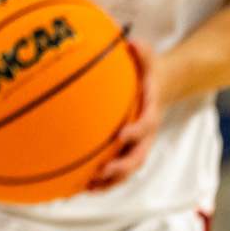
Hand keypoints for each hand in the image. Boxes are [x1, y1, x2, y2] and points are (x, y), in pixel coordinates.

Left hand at [88, 40, 160, 190]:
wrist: (157, 89)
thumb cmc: (144, 74)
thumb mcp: (147, 60)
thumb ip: (143, 53)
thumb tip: (134, 42)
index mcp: (149, 114)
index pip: (147, 125)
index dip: (136, 131)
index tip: (122, 135)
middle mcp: (144, 136)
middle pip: (137, 158)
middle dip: (122, 168)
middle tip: (104, 171)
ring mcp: (134, 147)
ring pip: (124, 171)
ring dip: (107, 182)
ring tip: (85, 188)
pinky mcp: (123, 153)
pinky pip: (111, 170)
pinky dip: (97, 180)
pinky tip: (72, 187)